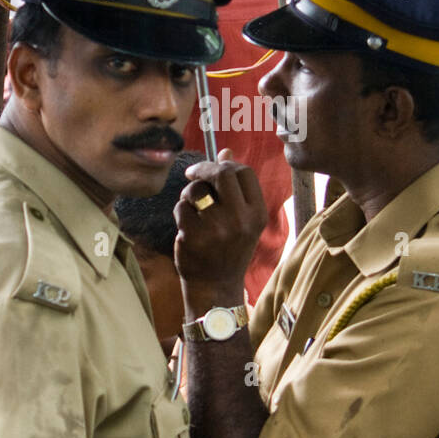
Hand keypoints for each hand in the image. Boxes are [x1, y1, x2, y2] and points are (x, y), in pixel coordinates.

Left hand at [174, 148, 266, 293]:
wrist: (216, 287)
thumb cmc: (229, 248)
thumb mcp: (243, 219)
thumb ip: (236, 186)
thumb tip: (225, 150)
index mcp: (257, 213)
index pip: (244, 172)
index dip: (226, 163)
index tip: (213, 167)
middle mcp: (241, 220)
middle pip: (221, 173)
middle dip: (203, 168)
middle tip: (192, 174)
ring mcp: (217, 229)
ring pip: (196, 190)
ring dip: (189, 194)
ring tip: (193, 209)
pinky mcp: (194, 236)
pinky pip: (181, 208)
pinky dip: (181, 213)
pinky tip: (187, 227)